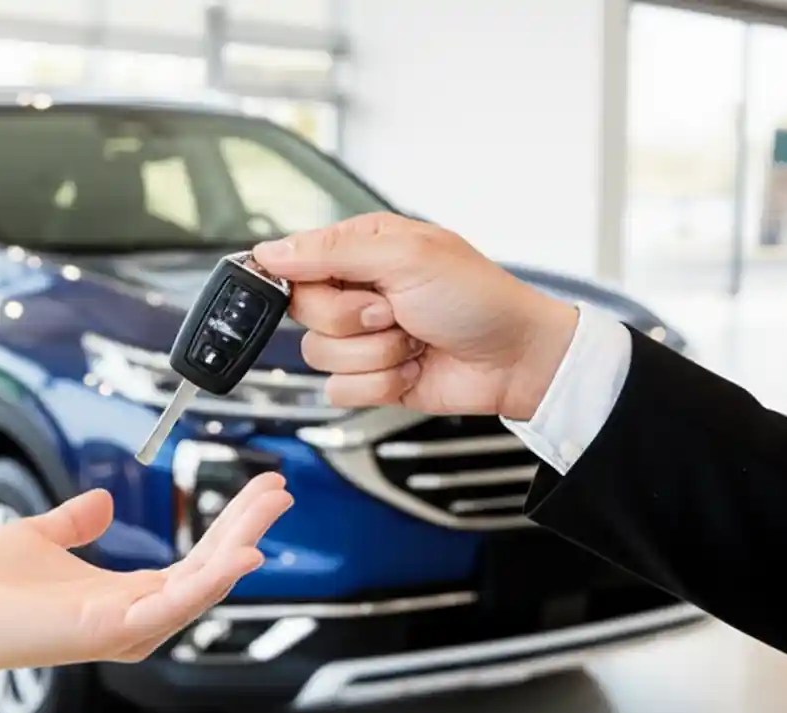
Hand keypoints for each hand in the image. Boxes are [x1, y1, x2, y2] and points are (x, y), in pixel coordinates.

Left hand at [0, 473, 292, 681]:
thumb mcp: (40, 536)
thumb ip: (74, 522)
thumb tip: (99, 500)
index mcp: (120, 593)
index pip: (193, 560)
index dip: (228, 526)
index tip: (256, 490)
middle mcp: (130, 615)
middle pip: (207, 572)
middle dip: (247, 529)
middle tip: (279, 491)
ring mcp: (121, 626)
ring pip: (199, 587)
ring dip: (239, 548)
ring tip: (269, 512)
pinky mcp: (106, 629)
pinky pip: (171, 607)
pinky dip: (209, 584)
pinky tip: (238, 557)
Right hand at [253, 212, 577, 419]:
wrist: (516, 360)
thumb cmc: (478, 298)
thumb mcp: (406, 256)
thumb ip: (332, 251)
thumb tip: (269, 251)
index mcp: (359, 249)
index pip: (293, 262)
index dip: (301, 279)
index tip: (326, 287)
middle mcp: (355, 290)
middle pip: (303, 312)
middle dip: (353, 319)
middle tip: (393, 310)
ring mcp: (362, 337)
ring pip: (319, 356)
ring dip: (374, 354)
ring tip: (411, 340)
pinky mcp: (371, 377)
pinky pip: (339, 390)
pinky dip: (380, 384)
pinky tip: (411, 367)